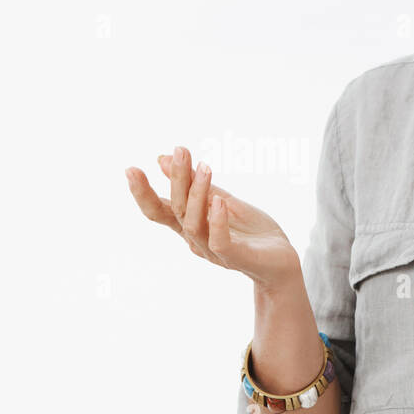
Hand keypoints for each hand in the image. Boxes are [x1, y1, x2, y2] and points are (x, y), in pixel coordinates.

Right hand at [125, 146, 302, 291]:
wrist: (282, 263)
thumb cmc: (251, 232)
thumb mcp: (222, 200)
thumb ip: (196, 184)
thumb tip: (162, 159)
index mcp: (190, 225)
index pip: (159, 210)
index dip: (143, 193)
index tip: (131, 169)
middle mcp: (196, 240)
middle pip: (176, 210)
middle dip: (176, 180)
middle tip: (180, 150)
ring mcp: (215, 251)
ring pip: (193, 224)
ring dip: (196, 194)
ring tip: (205, 167)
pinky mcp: (237, 258)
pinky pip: (219, 243)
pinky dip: (217, 222)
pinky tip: (219, 201)